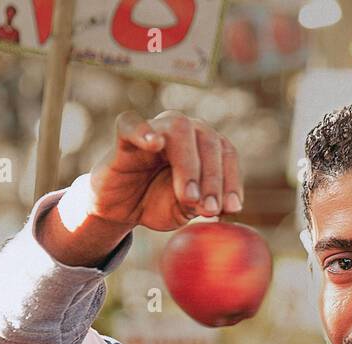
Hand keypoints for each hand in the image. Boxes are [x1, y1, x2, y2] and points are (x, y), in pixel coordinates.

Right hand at [41, 110, 243, 265]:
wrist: (119, 209)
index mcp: (203, 146)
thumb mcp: (182, 211)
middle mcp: (184, 130)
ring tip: (188, 197)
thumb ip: (199, 206)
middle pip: (208, 140)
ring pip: (180, 129)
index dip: (232, 180)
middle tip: (210, 209)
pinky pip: (132, 123)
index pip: (226, 153)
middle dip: (213, 178)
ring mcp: (155, 129)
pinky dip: (143, 131)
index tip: (232, 209)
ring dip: (189, 164)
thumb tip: (215, 208)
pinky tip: (154, 143)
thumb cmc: (155, 204)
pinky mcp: (125, 135)